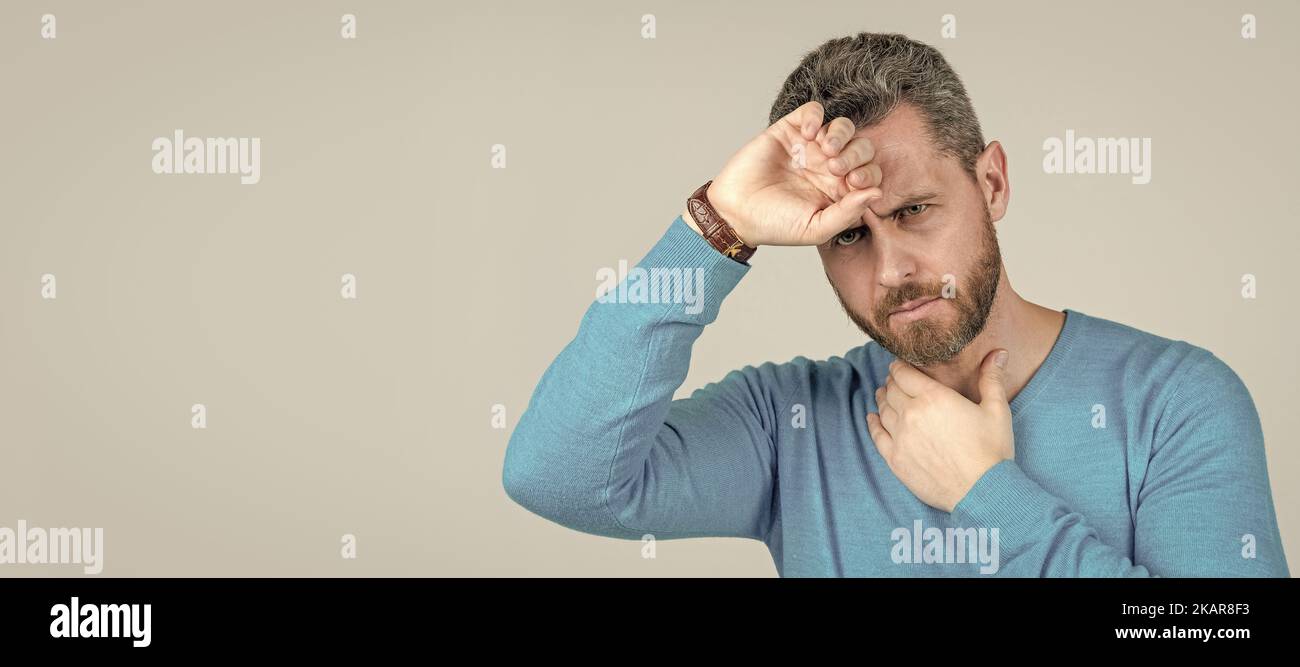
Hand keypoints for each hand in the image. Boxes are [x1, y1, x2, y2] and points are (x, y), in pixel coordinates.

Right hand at [704, 100, 883, 246]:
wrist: (736, 212)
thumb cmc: (775, 225)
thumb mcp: (816, 228)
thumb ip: (848, 213)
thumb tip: (877, 193)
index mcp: (839, 190)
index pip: (871, 173)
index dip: (869, 174)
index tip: (851, 183)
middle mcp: (828, 166)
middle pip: (862, 147)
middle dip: (856, 154)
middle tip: (835, 168)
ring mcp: (810, 147)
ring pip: (843, 126)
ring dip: (842, 134)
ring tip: (825, 149)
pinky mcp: (790, 130)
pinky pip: (813, 111)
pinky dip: (817, 116)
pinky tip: (808, 133)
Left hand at [866, 349, 1014, 511]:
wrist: (983, 491)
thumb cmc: (992, 452)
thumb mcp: (996, 410)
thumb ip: (991, 379)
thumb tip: (998, 353)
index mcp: (934, 397)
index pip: (904, 374)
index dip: (899, 367)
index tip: (899, 365)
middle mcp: (912, 414)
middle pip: (891, 390)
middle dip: (892, 382)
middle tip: (893, 380)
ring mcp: (901, 437)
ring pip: (883, 410)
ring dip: (882, 399)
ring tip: (883, 395)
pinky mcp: (895, 459)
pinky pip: (877, 435)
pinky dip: (873, 423)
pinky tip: (873, 418)